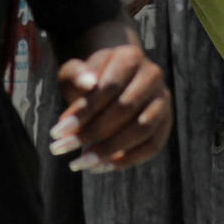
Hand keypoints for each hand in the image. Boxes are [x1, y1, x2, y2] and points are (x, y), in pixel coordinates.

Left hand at [51, 42, 171, 169]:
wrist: (112, 79)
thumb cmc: (88, 78)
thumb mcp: (75, 71)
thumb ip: (77, 74)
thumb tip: (88, 84)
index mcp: (130, 57)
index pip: (109, 86)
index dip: (83, 111)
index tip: (56, 132)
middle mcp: (152, 76)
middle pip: (125, 109)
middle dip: (91, 133)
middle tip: (61, 149)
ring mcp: (163, 100)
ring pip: (141, 129)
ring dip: (109, 151)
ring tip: (79, 163)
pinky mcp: (166, 122)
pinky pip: (152, 146)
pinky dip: (127, 160)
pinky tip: (100, 167)